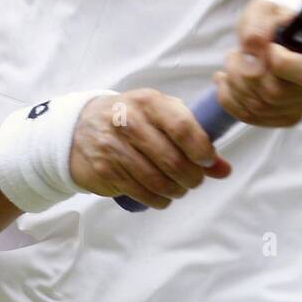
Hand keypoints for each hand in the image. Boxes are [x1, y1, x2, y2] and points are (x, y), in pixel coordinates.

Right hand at [69, 89, 231, 209]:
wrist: (78, 129)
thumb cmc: (131, 121)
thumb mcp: (160, 117)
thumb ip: (194, 138)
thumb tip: (223, 169)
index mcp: (149, 102)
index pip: (182, 126)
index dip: (201, 149)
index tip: (208, 160)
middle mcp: (129, 121)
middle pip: (172, 160)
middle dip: (192, 177)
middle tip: (194, 179)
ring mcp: (114, 146)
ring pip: (158, 181)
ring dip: (176, 190)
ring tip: (178, 188)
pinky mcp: (105, 170)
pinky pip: (142, 193)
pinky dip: (159, 200)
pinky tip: (161, 195)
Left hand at [215, 0, 301, 127]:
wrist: (273, 36)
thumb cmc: (274, 22)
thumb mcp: (264, 11)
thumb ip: (259, 24)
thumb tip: (256, 45)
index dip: (278, 61)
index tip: (267, 46)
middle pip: (276, 93)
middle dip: (245, 72)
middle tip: (236, 53)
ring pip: (261, 107)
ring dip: (235, 83)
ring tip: (231, 62)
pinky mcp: (286, 117)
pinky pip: (252, 117)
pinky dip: (230, 99)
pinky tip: (224, 81)